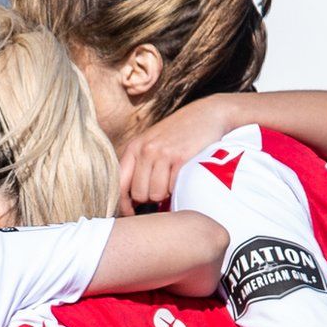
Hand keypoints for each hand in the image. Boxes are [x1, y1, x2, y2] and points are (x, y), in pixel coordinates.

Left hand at [116, 95, 238, 212]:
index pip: (118, 184)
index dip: (123, 204)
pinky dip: (179, 188)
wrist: (208, 114)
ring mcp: (163, 153)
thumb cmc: (179, 134)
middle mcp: (145, 150)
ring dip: (166, 194)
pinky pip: (173, 188)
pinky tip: (183, 178)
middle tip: (162, 189)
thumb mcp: (152, 143)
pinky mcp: (181, 158)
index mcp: (134, 148)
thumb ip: (139, 167)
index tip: (131, 212)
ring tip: (173, 181)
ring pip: (156, 194)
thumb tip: (130, 201)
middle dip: (150, 199)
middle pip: (139, 194)